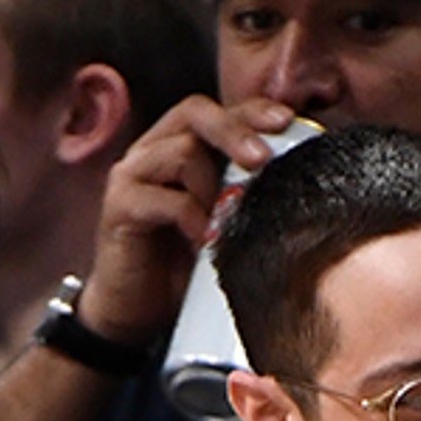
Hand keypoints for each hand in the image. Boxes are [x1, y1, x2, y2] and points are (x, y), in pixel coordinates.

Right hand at [77, 94, 293, 342]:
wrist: (139, 309)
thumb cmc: (189, 261)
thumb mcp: (228, 219)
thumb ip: (248, 191)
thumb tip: (302, 175)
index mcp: (183, 145)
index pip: (220, 110)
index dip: (253, 110)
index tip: (287, 120)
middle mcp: (154, 150)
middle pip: (197, 113)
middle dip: (235, 130)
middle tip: (262, 159)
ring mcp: (133, 174)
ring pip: (183, 152)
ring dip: (213, 189)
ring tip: (220, 224)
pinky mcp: (118, 205)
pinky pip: (165, 199)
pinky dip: (193, 220)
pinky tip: (201, 243)